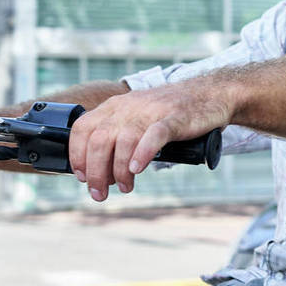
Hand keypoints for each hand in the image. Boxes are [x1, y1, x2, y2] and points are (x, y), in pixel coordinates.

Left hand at [67, 79, 232, 201]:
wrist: (208, 94)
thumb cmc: (167, 114)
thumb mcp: (134, 118)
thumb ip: (115, 137)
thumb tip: (97, 171)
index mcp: (114, 106)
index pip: (82, 128)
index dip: (77, 155)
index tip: (82, 177)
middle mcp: (128, 107)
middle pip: (100, 139)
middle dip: (96, 171)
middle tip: (100, 192)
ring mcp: (151, 111)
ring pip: (124, 140)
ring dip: (119, 169)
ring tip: (124, 186)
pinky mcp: (174, 118)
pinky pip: (154, 135)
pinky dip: (142, 153)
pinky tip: (137, 169)